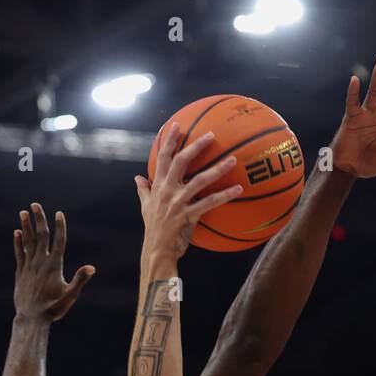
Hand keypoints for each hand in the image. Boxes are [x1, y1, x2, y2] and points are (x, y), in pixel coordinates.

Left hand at [13, 203, 95, 322]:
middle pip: (40, 236)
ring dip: (26, 226)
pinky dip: (18, 242)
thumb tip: (92, 267)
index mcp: (54, 266)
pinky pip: (19, 253)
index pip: (58, 242)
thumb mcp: (70, 295)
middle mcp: (40, 263)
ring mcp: (29, 266)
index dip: (59, 227)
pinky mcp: (21, 273)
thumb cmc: (53, 308)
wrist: (32, 318)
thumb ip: (80, 280)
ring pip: (27, 242)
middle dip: (39, 219)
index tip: (59, 213)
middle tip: (36, 204)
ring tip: (24, 212)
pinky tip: (17, 232)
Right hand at [135, 125, 243, 262]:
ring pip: (200, 180)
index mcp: (158, 185)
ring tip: (233, 159)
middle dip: (196, 146)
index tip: (176, 125)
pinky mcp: (189, 215)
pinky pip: (210, 202)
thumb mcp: (145, 206)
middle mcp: (167, 190)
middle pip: (181, 161)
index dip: (169, 140)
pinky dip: (225, 195)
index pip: (162, 157)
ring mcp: (178, 202)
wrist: (157, 250)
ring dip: (218, 168)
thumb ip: (143, 190)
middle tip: (211, 135)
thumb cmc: (153, 228)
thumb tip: (137, 177)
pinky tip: (238, 188)